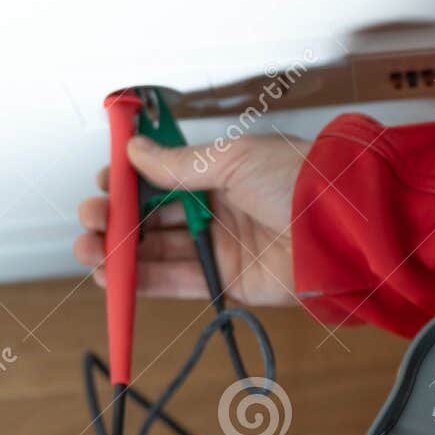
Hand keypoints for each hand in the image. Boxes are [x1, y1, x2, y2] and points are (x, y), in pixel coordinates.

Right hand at [75, 132, 307, 305]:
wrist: (346, 226)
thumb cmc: (301, 179)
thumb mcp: (233, 159)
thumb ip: (179, 164)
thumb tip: (135, 151)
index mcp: (222, 173)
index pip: (164, 178)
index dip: (130, 182)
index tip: (103, 182)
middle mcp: (220, 210)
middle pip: (156, 218)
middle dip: (117, 220)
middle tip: (90, 220)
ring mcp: (223, 247)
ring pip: (160, 252)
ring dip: (121, 253)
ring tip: (87, 250)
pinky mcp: (230, 282)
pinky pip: (179, 281)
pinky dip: (145, 281)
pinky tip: (114, 275)